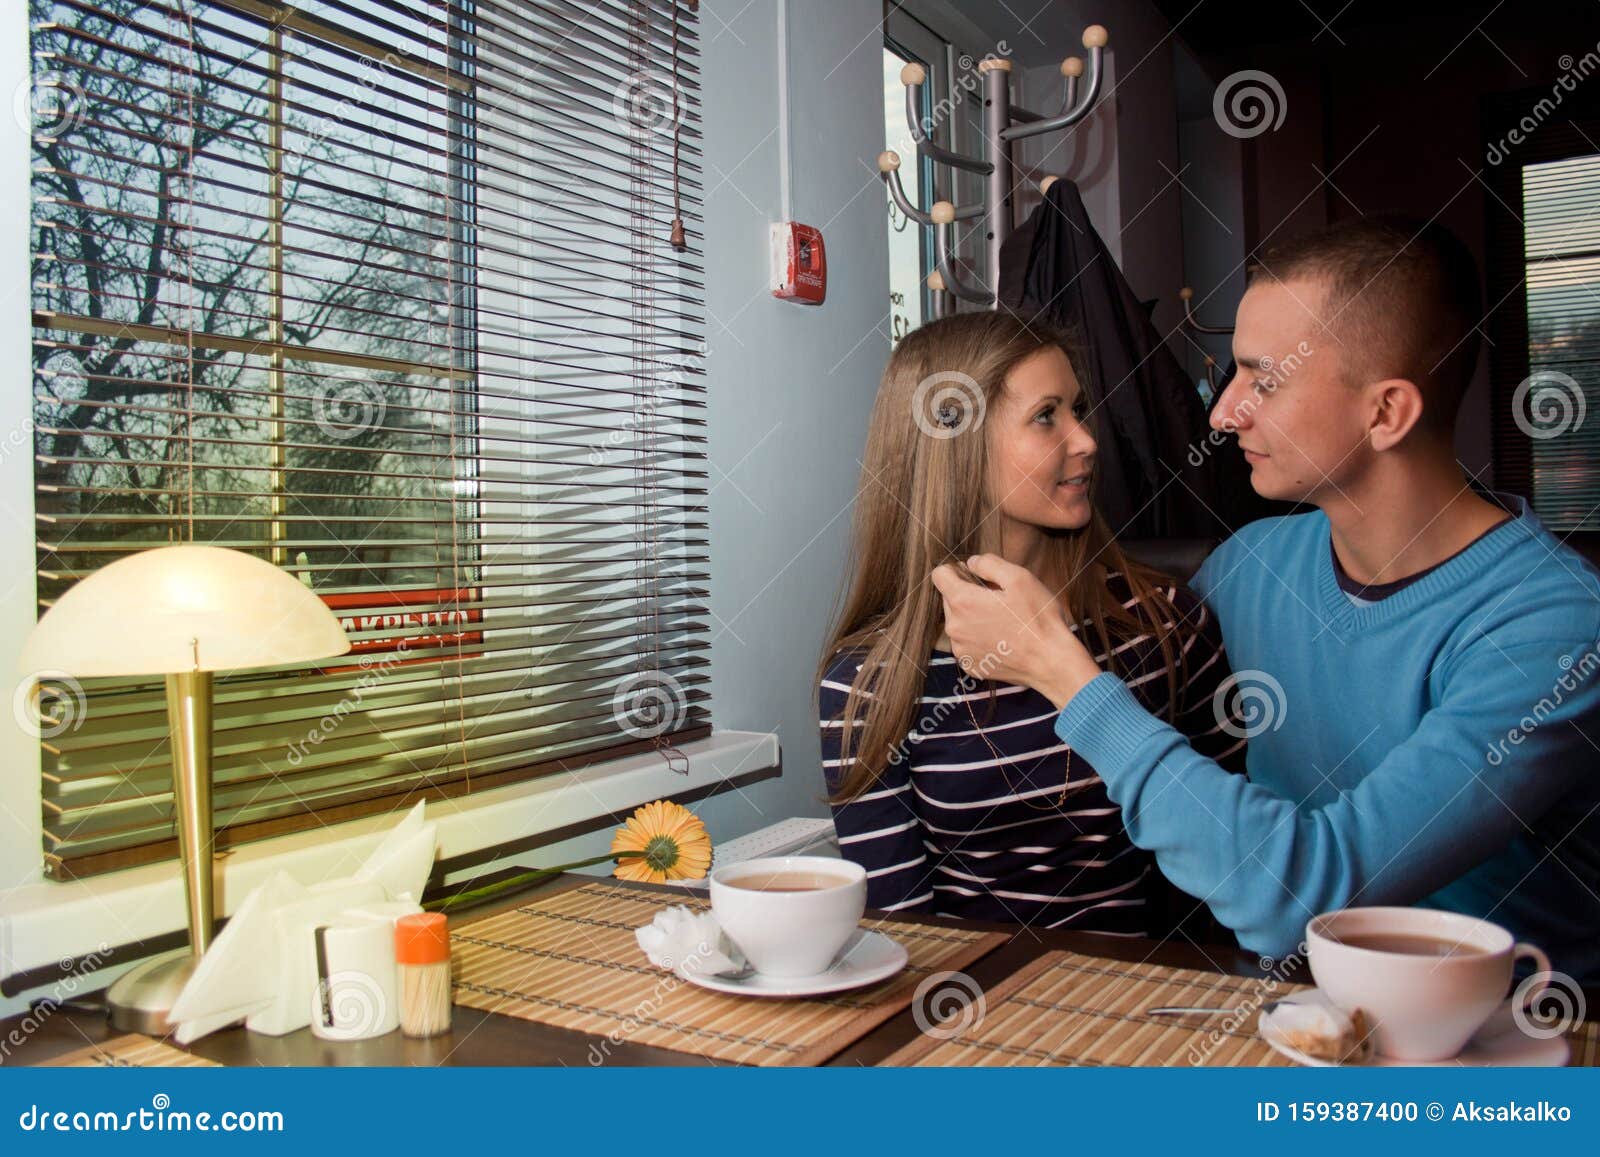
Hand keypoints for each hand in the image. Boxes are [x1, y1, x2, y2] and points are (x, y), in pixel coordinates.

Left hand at [929, 554, 1103, 708]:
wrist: (1051, 662)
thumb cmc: (1038, 618)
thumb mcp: (1019, 577)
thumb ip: (989, 563)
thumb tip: (971, 563)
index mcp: (963, 602)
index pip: (939, 575)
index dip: (956, 569)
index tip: (975, 575)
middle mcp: (954, 627)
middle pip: (949, 599)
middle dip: (967, 593)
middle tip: (997, 598)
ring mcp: (961, 649)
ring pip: (957, 622)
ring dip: (972, 616)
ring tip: (1001, 620)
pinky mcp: (970, 665)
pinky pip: (966, 644)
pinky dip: (978, 638)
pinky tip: (1001, 638)